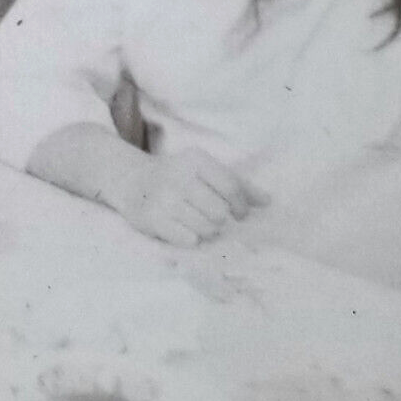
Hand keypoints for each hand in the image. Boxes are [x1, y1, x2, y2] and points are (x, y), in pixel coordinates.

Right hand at [115, 148, 269, 246]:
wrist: (131, 180)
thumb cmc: (177, 177)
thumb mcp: (204, 171)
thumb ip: (237, 185)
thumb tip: (269, 201)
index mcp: (195, 160)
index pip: (231, 186)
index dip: (241, 205)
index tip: (239, 214)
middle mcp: (178, 176)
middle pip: (219, 212)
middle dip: (219, 219)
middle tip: (209, 216)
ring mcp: (164, 198)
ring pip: (205, 228)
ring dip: (205, 230)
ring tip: (194, 222)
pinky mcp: (152, 218)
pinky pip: (187, 239)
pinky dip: (189, 238)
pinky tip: (181, 228)